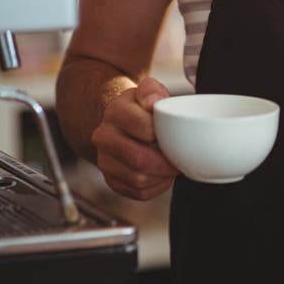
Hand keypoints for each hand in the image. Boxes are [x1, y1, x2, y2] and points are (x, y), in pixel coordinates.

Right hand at [92, 76, 177, 199]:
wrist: (123, 122)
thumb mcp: (148, 90)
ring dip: (161, 176)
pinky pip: (137, 192)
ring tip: (171, 166)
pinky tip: (162, 175)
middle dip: (165, 162)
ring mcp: (104, 161)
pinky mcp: (111, 180)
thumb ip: (152, 90)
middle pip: (139, 159)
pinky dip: (156, 187)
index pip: (144, 128)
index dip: (165, 135)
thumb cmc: (141, 107)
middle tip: (179, 158)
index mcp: (115, 112)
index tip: (176, 134)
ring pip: (138, 179)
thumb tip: (153, 102)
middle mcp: (104, 137)